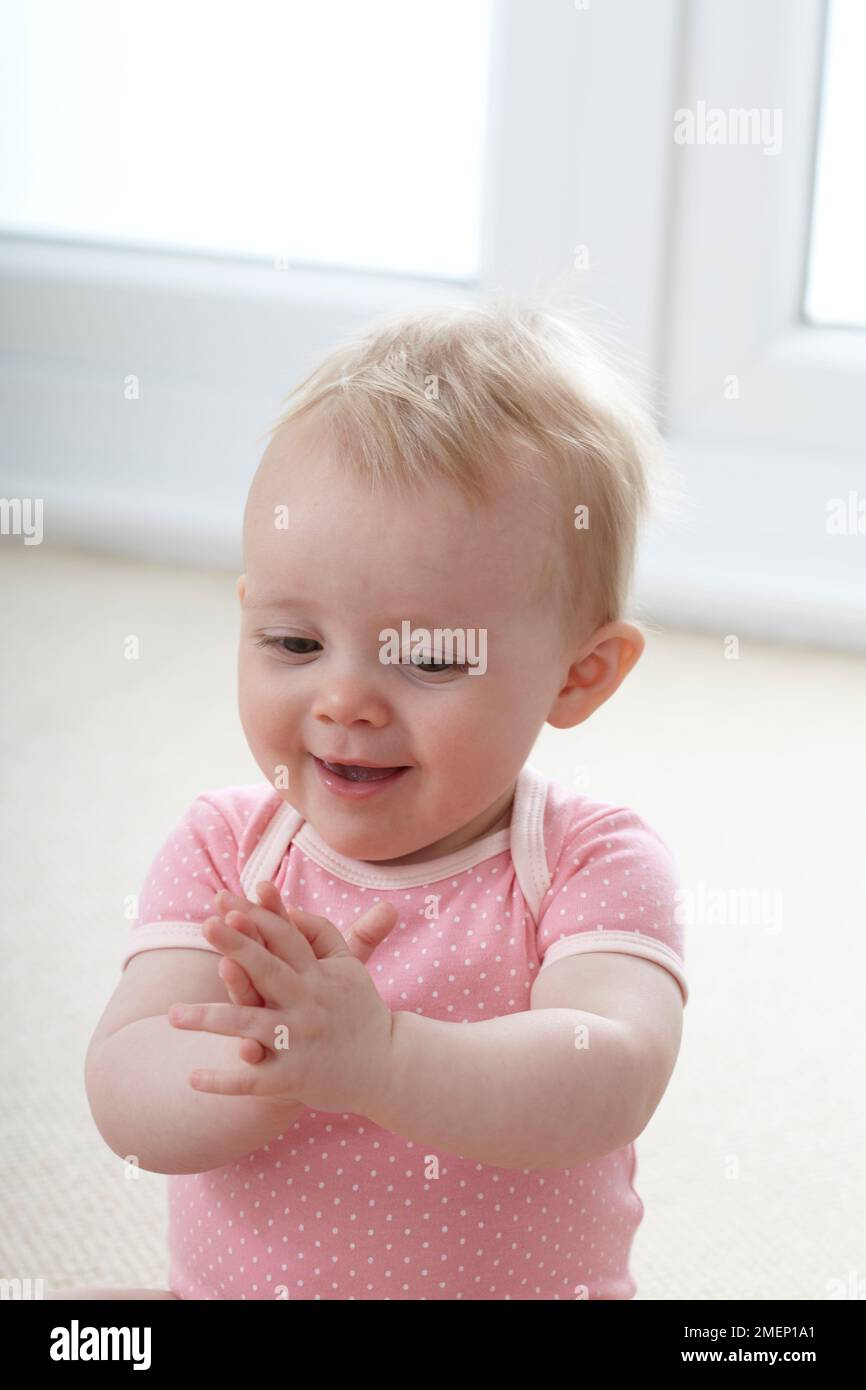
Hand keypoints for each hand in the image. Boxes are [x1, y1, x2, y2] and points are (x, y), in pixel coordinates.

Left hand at [169, 889, 399, 1115]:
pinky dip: (224, 1080)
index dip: (260, 916)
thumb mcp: (348, 966)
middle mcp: (308, 1003)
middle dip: (238, 945)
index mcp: (320, 974)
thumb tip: (291, 909)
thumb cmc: (360, 1010)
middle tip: (206, 924)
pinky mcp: (293, 1078)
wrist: (388, 1066)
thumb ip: (322, 934)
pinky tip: (192, 1078)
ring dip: (210, 1019)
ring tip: (173, 1014)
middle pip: (268, 969)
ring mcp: (299, 1040)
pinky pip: (253, 1081)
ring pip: (250, 1026)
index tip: (228, 898)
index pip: (286, 937)